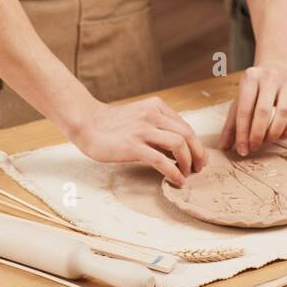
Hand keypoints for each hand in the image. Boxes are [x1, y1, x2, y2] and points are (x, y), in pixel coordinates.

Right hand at [73, 96, 206, 186]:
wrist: (87, 123)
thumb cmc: (113, 124)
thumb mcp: (140, 118)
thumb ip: (158, 129)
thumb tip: (179, 150)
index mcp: (156, 107)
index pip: (185, 126)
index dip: (196, 144)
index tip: (199, 158)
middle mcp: (153, 115)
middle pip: (188, 134)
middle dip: (198, 153)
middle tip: (199, 168)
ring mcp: (143, 130)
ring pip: (179, 144)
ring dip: (188, 162)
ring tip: (188, 174)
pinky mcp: (133, 146)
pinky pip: (161, 160)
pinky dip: (173, 171)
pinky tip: (176, 180)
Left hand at [219, 63, 286, 155]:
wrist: (278, 67)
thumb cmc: (256, 89)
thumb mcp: (240, 100)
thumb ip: (231, 124)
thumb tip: (224, 146)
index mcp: (251, 78)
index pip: (245, 109)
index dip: (242, 133)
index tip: (242, 150)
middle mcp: (270, 77)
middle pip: (264, 111)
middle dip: (258, 135)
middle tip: (254, 148)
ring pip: (283, 113)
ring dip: (274, 133)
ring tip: (267, 141)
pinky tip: (281, 136)